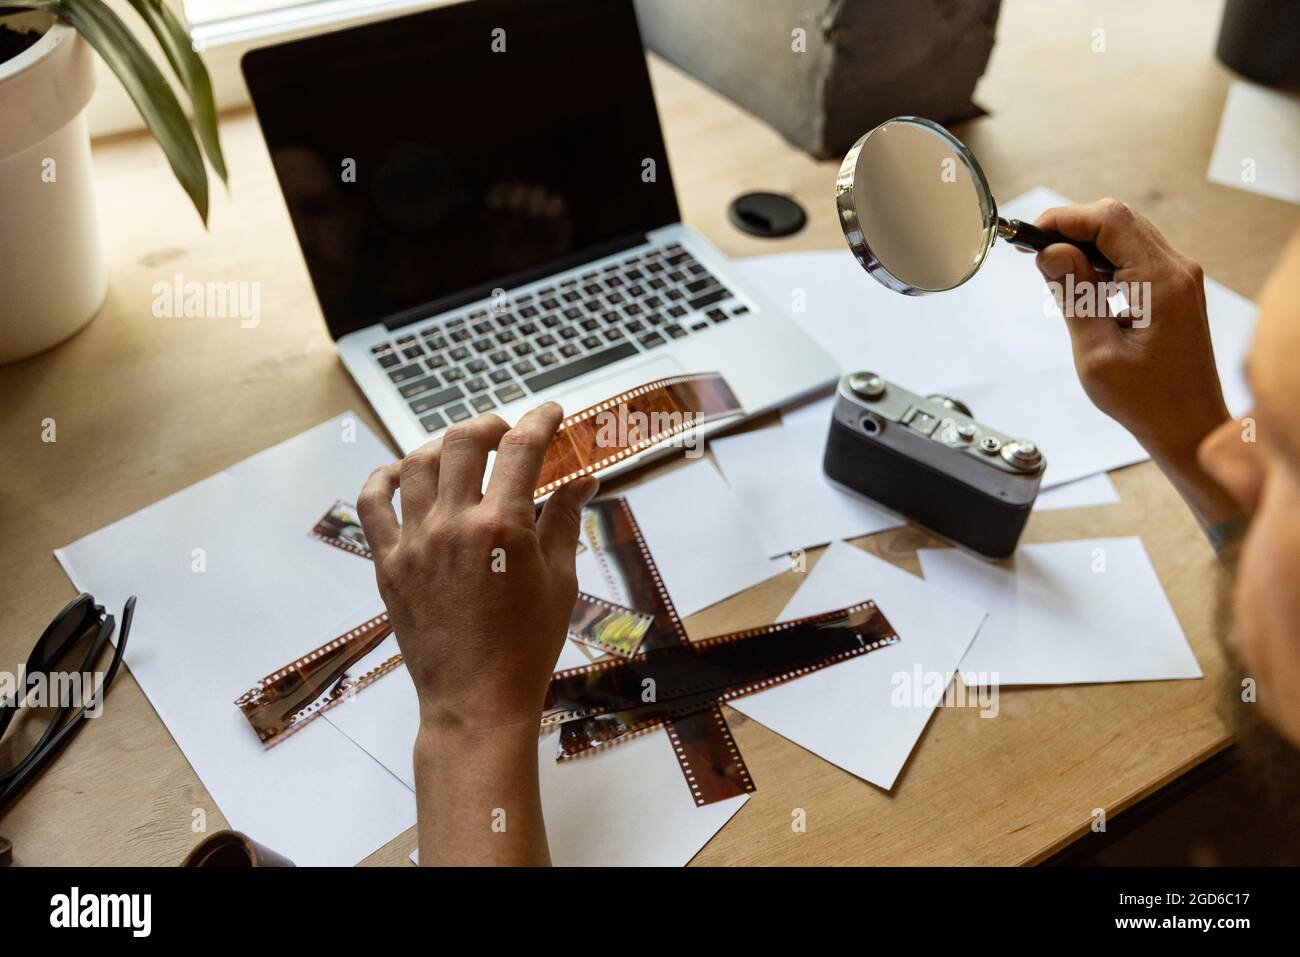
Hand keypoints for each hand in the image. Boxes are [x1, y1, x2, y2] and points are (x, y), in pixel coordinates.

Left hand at [356, 403, 598, 731]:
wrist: (475, 699)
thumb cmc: (526, 647)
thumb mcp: (559, 580)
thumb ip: (566, 521)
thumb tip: (584, 480)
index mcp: (503, 528)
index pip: (522, 448)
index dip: (540, 420)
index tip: (551, 412)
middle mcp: (454, 525)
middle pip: (463, 442)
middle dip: (489, 426)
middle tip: (505, 434)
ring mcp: (415, 542)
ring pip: (415, 463)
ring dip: (440, 445)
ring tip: (460, 452)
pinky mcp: (388, 563)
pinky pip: (373, 503)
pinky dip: (383, 478)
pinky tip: (401, 473)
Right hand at [1035, 199, 1240, 525]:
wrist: (1190, 427)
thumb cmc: (1147, 400)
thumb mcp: (1096, 352)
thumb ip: (1073, 296)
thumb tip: (1050, 252)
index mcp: (1161, 282)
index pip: (1110, 221)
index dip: (1065, 220)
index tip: (1029, 236)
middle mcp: (1177, 270)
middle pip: (1119, 220)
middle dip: (1072, 229)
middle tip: (1034, 254)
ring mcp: (1180, 278)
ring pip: (1126, 235)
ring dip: (1086, 246)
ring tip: (1053, 273)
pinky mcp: (1175, 289)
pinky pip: (1135, 256)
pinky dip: (1104, 262)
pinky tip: (1083, 287)